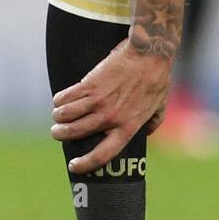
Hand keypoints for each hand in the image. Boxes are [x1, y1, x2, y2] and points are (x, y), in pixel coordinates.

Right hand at [50, 38, 170, 174]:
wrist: (149, 54)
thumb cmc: (156, 79)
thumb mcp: (160, 107)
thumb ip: (153, 123)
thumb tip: (147, 134)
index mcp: (127, 127)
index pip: (102, 155)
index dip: (85, 163)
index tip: (74, 165)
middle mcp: (110, 118)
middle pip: (74, 133)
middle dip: (60, 134)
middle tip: (58, 131)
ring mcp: (98, 101)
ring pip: (65, 116)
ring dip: (58, 117)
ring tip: (58, 115)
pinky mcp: (90, 85)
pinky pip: (65, 97)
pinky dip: (59, 100)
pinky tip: (59, 99)